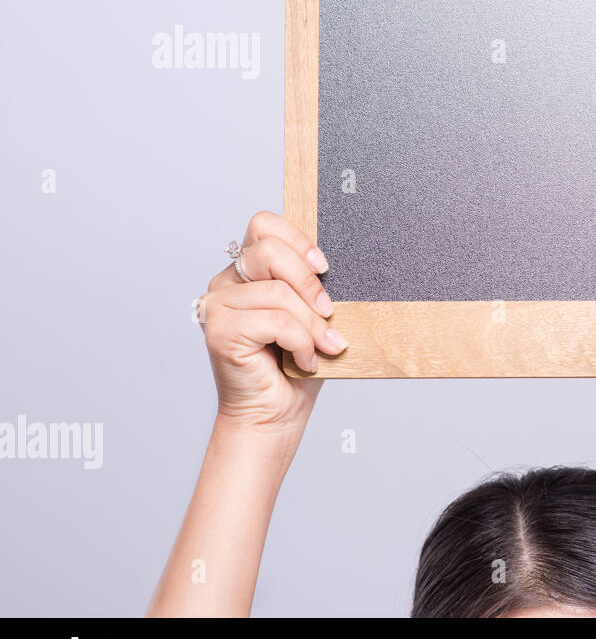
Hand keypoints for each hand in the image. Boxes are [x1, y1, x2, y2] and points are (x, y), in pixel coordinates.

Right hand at [196, 211, 344, 438]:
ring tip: (326, 347)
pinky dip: (301, 342)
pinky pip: (275, 321)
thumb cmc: (296, 365)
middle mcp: (226, 282)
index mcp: (247, 270)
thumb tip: (335, 266)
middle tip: (329, 311)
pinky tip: (306, 361)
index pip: (263, 225)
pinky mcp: (218, 330)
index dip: (297, 239)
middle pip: (269, 250)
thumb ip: (314, 285)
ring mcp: (217, 305)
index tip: (324, 266)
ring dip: (312, 324)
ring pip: (277, 293)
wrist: (276, 414)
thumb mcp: (313, 315)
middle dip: (309, 282)